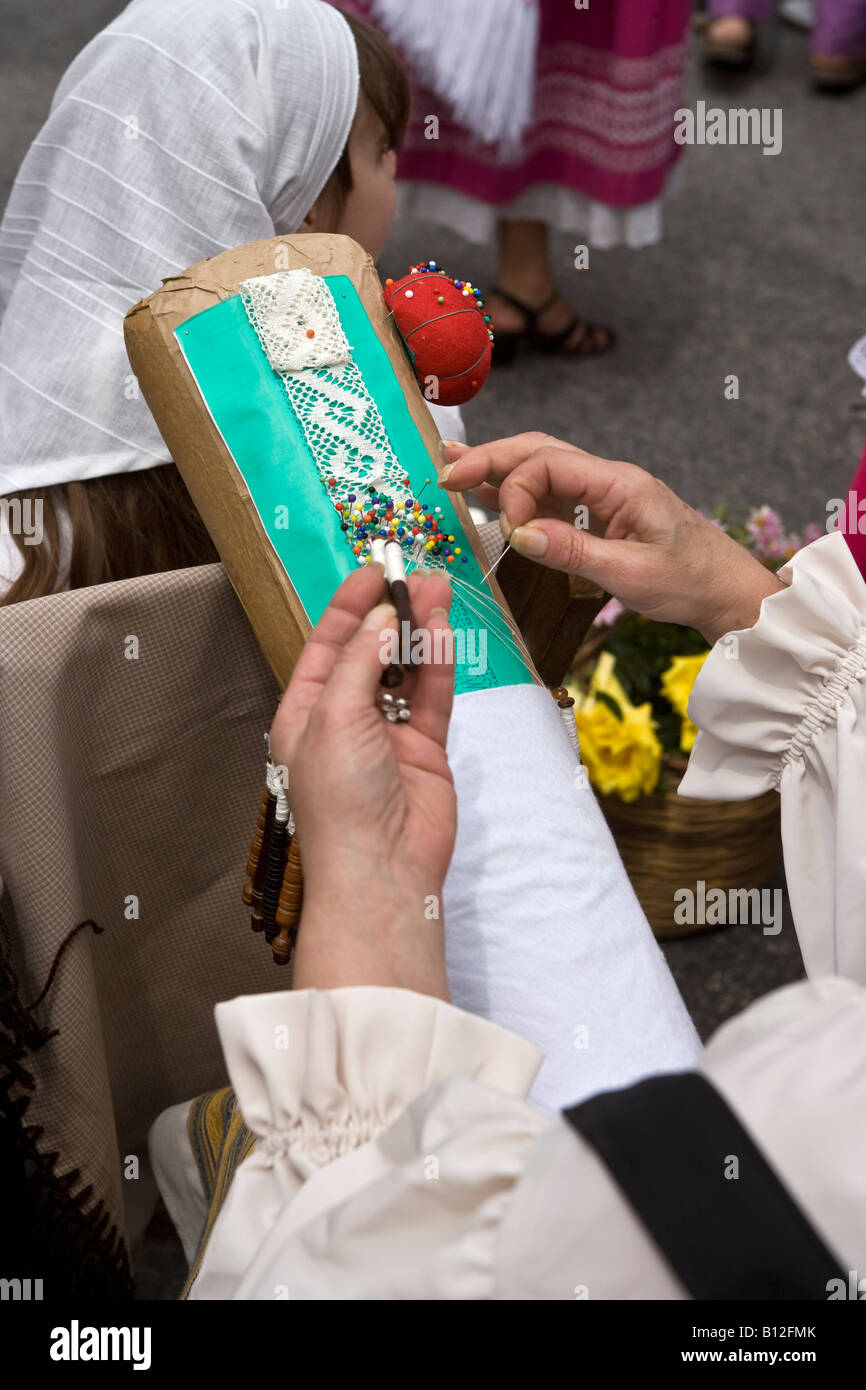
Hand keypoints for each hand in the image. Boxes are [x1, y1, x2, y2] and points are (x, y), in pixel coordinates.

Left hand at [270, 562, 455, 998]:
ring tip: (438, 589)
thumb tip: (383, 618)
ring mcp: (387, 734)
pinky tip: (444, 630)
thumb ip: (362, 661)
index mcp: (305, 713)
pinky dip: (439, 662)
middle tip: (414, 574)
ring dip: (420, 630)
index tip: (372, 571)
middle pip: (369, 652)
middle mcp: (345, 720)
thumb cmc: (341, 798)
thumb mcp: (336, 716)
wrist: (381, 867)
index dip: (347, 607)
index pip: (326, 646)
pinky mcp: (425, 748)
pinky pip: (432, 695)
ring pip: (406, 669)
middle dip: (390, 613)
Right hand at [440, 434, 785, 644]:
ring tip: (455, 469)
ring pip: (541, 467)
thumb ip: (574, 552)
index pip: (550, 465)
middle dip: (491, 459)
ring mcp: (603, 494)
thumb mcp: (632, 575)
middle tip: (447, 471)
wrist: (725, 591)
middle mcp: (608, 479)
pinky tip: (489, 495)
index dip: (517, 491)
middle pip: (539, 452)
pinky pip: (552, 493)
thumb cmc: (690, 582)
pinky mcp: (599, 513)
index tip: (510, 532)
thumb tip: (522, 534)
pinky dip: (517, 493)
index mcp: (620, 484)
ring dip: (498, 469)